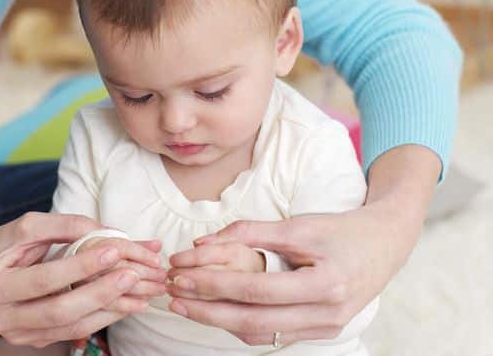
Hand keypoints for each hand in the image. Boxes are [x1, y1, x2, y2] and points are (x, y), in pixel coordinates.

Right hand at [0, 212, 156, 347]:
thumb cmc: (5, 245)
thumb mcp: (27, 226)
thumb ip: (65, 226)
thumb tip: (108, 232)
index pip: (43, 280)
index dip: (79, 267)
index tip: (114, 251)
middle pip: (58, 311)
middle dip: (100, 293)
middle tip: (132, 275)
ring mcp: (17, 335)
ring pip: (70, 327)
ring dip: (108, 310)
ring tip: (139, 292)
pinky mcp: (33, 340)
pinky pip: (73, 332)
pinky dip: (102, 318)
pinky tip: (125, 305)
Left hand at [165, 145, 438, 346]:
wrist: (386, 245)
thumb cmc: (342, 229)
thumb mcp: (299, 224)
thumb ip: (250, 232)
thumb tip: (201, 243)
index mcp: (324, 286)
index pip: (255, 291)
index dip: (212, 285)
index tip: (180, 275)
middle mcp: (326, 316)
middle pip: (252, 322)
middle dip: (206, 311)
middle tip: (172, 297)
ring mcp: (325, 329)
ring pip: (259, 334)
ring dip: (218, 321)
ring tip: (185, 304)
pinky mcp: (319, 331)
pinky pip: (272, 335)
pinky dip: (240, 324)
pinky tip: (214, 310)